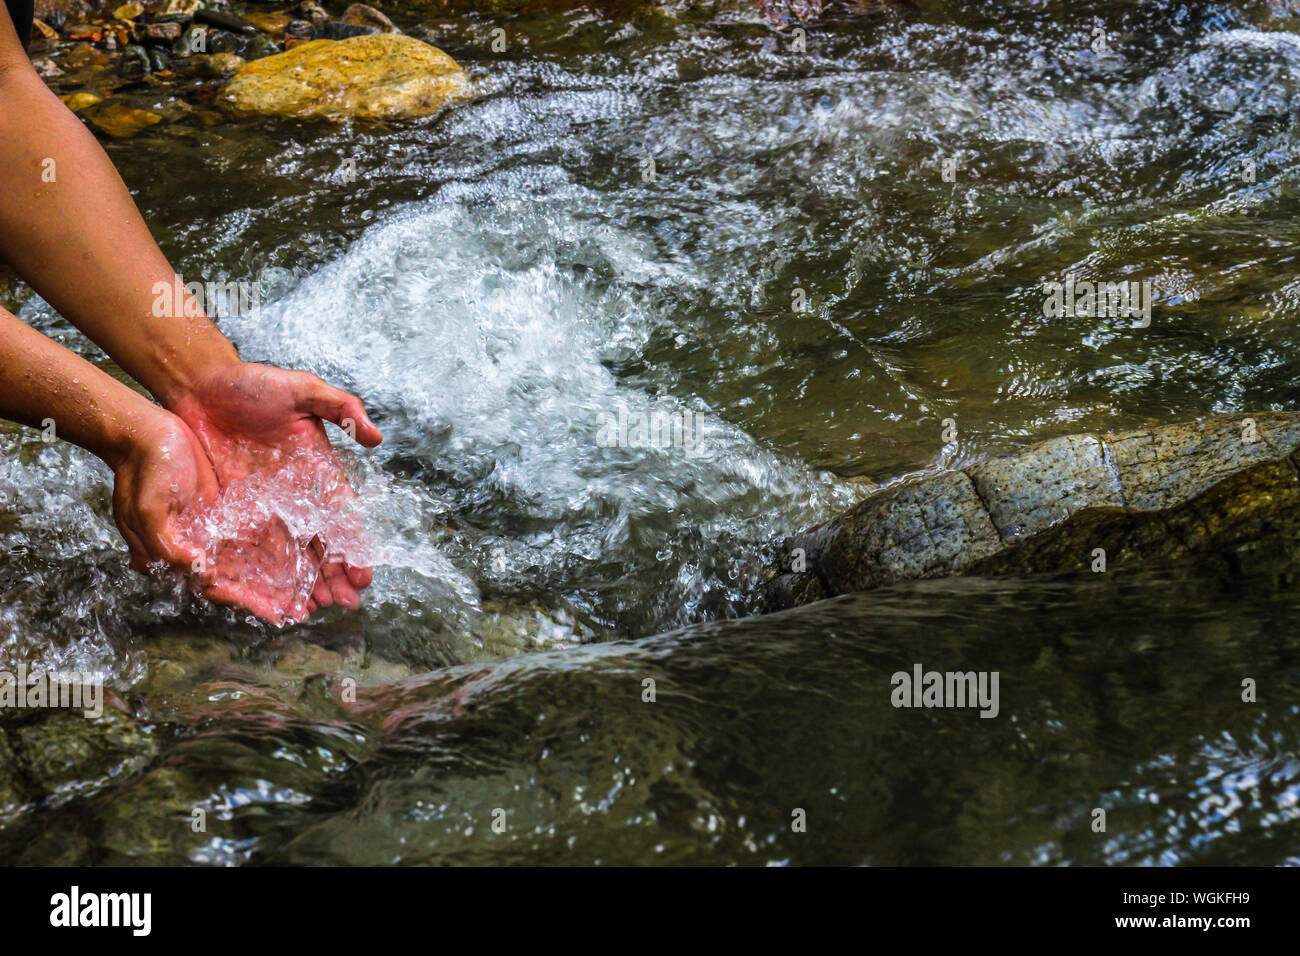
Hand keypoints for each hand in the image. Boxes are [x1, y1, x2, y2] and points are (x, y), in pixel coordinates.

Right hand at [112, 410, 308, 622]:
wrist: (144, 431)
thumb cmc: (143, 469)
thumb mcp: (148, 509)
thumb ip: (166, 544)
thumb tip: (197, 570)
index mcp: (168, 556)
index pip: (212, 586)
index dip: (244, 601)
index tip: (275, 613)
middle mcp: (190, 549)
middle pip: (233, 580)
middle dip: (265, 596)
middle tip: (301, 612)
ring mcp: (207, 530)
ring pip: (245, 562)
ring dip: (271, 579)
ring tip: (303, 593)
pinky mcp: (221, 512)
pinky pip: (248, 537)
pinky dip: (269, 550)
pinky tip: (294, 559)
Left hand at [169, 362, 382, 618]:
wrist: (198, 386)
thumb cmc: (251, 384)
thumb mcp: (302, 388)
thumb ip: (342, 407)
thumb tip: (377, 438)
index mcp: (317, 469)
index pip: (340, 516)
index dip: (353, 546)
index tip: (363, 574)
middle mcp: (295, 493)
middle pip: (319, 543)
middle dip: (334, 575)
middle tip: (346, 605)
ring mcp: (264, 503)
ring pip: (290, 552)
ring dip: (304, 582)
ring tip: (315, 608)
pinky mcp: (234, 508)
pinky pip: (252, 546)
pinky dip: (264, 572)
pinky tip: (274, 593)